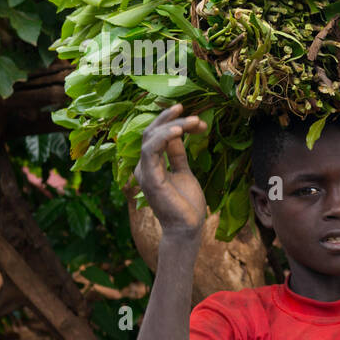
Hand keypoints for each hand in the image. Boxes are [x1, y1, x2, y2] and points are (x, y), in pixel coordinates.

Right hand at [133, 103, 208, 238]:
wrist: (187, 228)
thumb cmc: (186, 204)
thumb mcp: (184, 172)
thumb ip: (177, 155)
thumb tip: (178, 135)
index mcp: (151, 164)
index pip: (156, 135)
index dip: (172, 122)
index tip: (192, 116)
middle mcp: (145, 166)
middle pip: (151, 132)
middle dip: (171, 119)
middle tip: (191, 112)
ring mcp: (145, 172)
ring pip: (151, 137)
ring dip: (173, 125)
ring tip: (194, 120)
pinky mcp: (150, 178)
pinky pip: (151, 151)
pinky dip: (164, 137)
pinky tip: (180, 130)